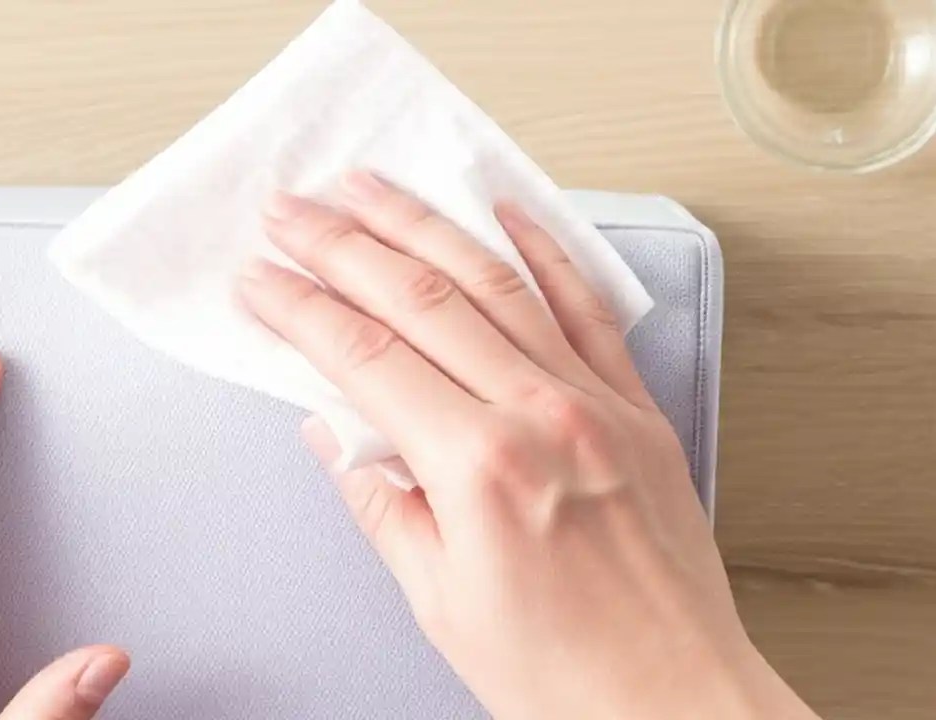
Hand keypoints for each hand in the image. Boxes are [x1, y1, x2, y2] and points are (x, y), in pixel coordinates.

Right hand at [238, 174, 818, 719]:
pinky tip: (503, 211)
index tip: (260, 281)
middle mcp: (539, 415)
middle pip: (419, 298)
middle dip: (342, 243)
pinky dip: (542, 249)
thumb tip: (333, 432)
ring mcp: (595, 401)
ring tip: (370, 185)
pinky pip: (585, 305)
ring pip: (495, 280)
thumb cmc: (562, 673)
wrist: (675, 702)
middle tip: (290, 209)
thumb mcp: (438, 597)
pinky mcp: (636, 406)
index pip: (365, 356)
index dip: (300, 309)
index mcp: (479, 468)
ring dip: (422, 222)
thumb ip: (379, 500)